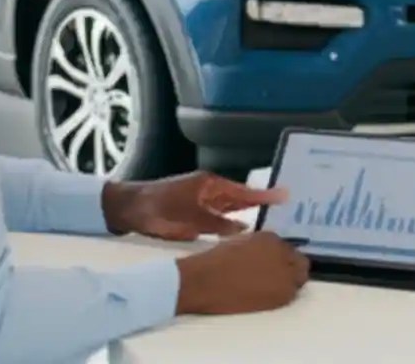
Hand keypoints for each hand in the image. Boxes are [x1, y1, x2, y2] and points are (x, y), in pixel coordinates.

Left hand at [102, 171, 287, 240]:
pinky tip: (241, 228)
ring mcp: (201, 198)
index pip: (243, 192)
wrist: (128, 208)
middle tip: (284, 208)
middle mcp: (209, 189)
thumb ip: (217, 225)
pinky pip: (219, 213)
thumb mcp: (190, 220)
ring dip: (247, 210)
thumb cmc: (158, 209)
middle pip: (240, 197)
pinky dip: (231, 219)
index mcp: (210, 185)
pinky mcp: (194, 209)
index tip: (285, 195)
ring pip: (230, 206)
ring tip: (270, 217)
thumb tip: (243, 229)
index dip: (264, 196)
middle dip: (260, 202)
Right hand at [175, 231, 309, 314]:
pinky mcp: (281, 296)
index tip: (274, 262)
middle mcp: (283, 254)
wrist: (205, 282)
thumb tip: (268, 254)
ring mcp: (284, 275)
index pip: (288, 247)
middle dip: (292, 266)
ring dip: (290, 280)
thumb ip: (259, 245)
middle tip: (279, 274)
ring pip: (299, 279)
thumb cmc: (215, 260)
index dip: (282, 255)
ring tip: (271, 285)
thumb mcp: (240, 242)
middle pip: (301, 263)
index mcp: (270, 238)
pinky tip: (267, 294)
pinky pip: (290, 294)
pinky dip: (283, 293)